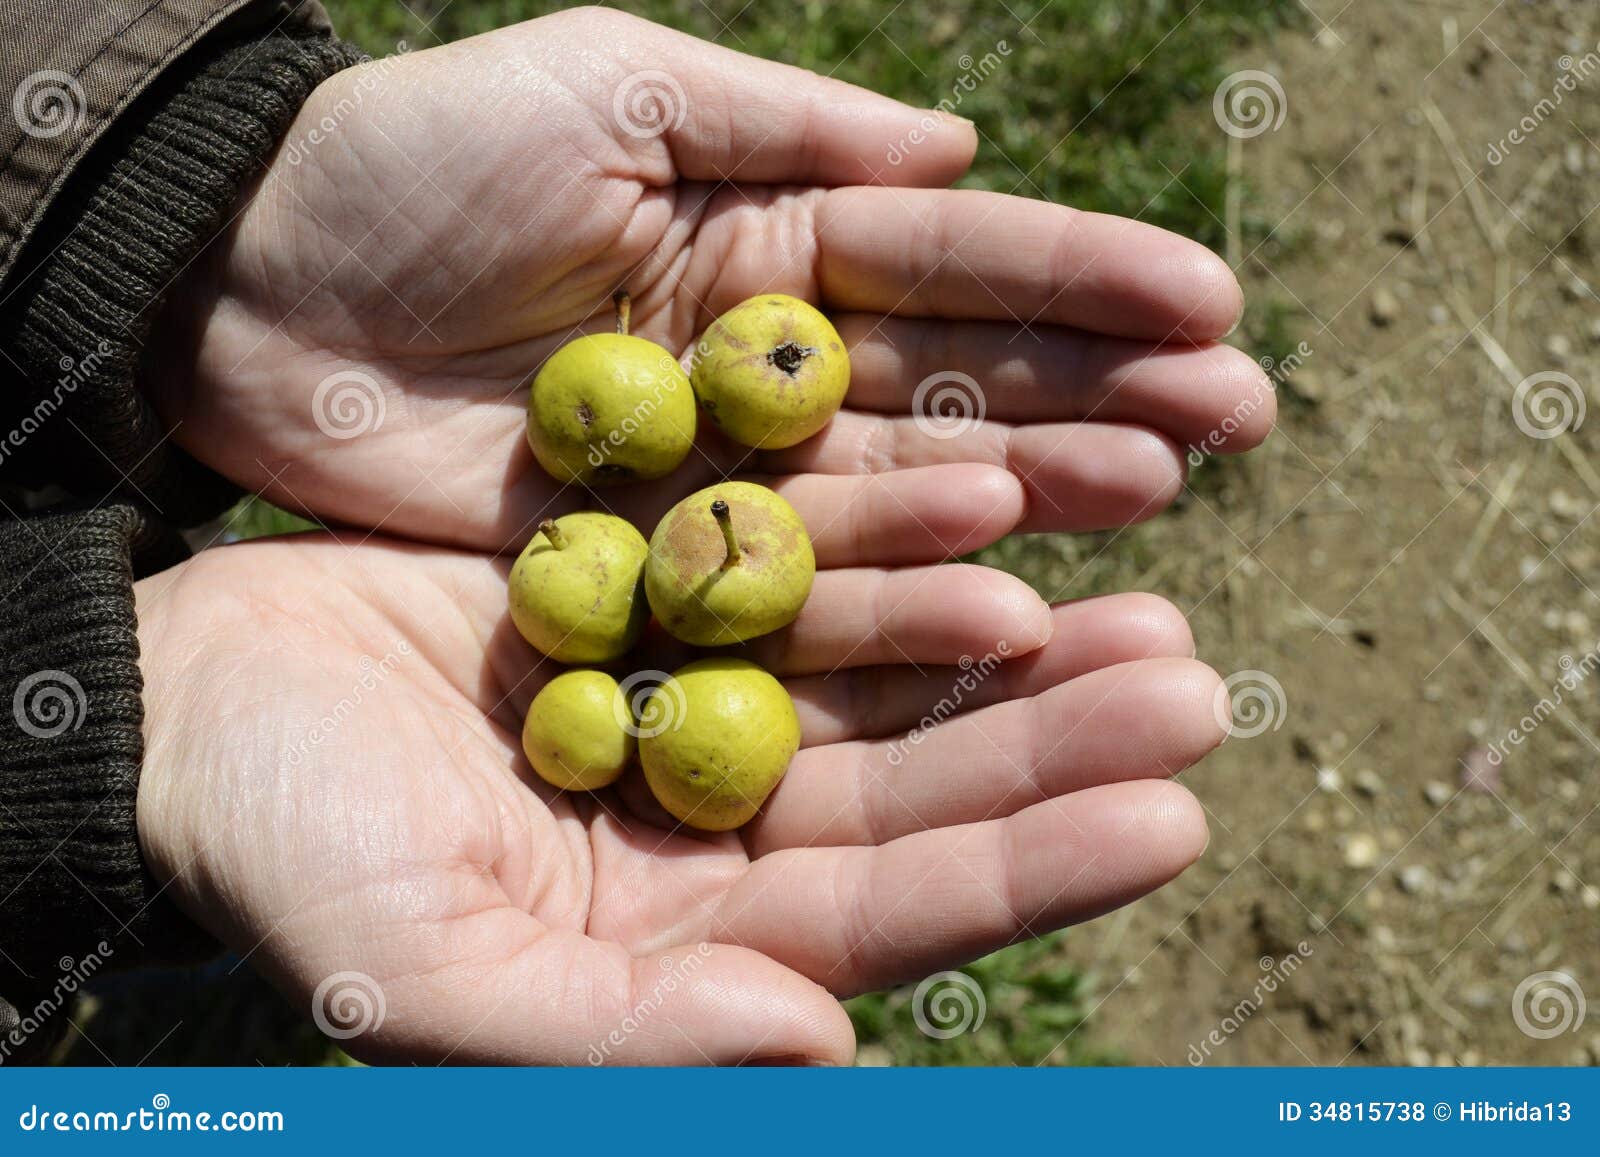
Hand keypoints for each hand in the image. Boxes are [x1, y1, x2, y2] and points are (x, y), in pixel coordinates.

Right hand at [135, 531, 1224, 1063]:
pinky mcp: (665, 607)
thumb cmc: (286, 854)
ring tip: (1143, 596)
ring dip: (1011, 644)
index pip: (892, 914)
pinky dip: (899, 551)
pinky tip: (996, 507)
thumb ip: (622, 1036)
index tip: (1172, 812)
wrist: (195, 705)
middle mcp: (716, 835)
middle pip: (923, 795)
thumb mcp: (425, 971)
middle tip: (1195, 684)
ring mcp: (697, 713)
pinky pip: (807, 579)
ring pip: (889, 686)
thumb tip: (821, 1047)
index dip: (1030, 866)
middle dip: (1059, 745)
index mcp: (685, 943)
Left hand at [146, 7, 1271, 553]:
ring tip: (1156, 495)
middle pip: (962, 376)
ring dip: (1032, 487)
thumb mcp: (609, 86)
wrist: (252, 289)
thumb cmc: (420, 160)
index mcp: (772, 232)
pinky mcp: (664, 559)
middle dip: (1099, 389)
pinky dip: (899, 583)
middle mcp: (773, 358)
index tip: (1210, 304)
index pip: (957, 257)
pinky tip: (1005, 589)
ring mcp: (728, 469)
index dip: (1084, 277)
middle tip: (1235, 420)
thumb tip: (960, 147)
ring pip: (905, 479)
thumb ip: (785, 125)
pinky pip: (798, 576)